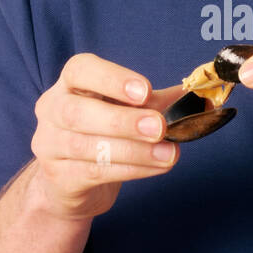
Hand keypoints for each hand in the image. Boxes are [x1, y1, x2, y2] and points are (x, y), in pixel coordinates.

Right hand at [29, 54, 183, 220]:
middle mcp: (52, 110)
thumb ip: (160, 102)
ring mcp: (50, 145)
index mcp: (70, 83)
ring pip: (88, 147)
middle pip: (78, 112)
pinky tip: (156, 167)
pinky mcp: (59, 177)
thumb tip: (203, 98)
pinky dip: (131, 170)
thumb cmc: (104, 134)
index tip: (145, 91)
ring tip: (168, 154)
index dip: (113, 79)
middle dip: (123, 120)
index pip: (81, 70)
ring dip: (134, 151)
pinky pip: (93, 173)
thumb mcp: (129, 110)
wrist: (71, 182)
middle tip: (159, 127)